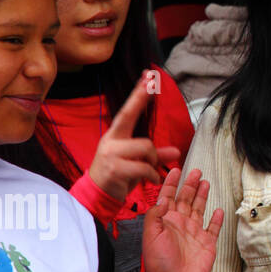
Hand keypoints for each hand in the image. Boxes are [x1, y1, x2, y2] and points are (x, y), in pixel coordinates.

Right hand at [86, 80, 179, 202]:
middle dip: (151, 145)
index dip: (139, 94)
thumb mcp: (136, 162)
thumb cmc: (117, 175)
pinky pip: (144, 168)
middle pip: (144, 137)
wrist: (95, 195)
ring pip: (146, 150)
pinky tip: (149, 180)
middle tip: (153, 122)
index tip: (148, 76)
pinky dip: (151, 175)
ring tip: (147, 172)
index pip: (129, 111)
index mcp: (115, 135)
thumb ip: (155, 155)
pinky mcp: (115, 169)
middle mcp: (111, 142)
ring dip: (152, 163)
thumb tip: (175, 151)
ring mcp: (111, 155)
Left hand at [142, 166, 223, 271]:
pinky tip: (218, 210)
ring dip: (202, 196)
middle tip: (196, 171)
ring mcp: (195, 234)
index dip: (171, 183)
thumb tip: (163, 197)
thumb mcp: (151, 235)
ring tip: (206, 182)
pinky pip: (213, 228)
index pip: (168, 197)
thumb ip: (156, 215)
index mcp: (166, 222)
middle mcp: (181, 225)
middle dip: (190, 185)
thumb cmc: (159, 263)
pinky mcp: (207, 244)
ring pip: (199, 209)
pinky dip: (216, 219)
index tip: (175, 170)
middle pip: (186, 199)